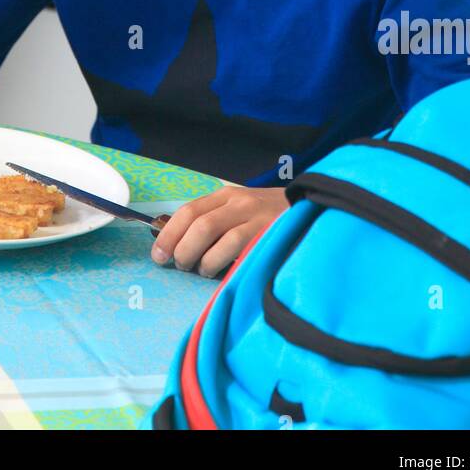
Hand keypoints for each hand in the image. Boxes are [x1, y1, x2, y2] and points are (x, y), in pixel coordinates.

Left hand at [150, 186, 288, 277]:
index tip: (157, 255)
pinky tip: (224, 274)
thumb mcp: (240, 211)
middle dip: (182, 249)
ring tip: (203, 271)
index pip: (189, 211)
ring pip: (217, 237)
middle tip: (180, 266)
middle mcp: (239, 202)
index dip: (168, 234)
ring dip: (202, 261)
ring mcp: (256, 217)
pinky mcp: (270, 234)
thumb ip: (215, 222)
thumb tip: (179, 246)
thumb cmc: (270, 218)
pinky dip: (224, 265)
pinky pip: (240, 250)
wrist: (312, 210)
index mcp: (226, 195)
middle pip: (199, 224)